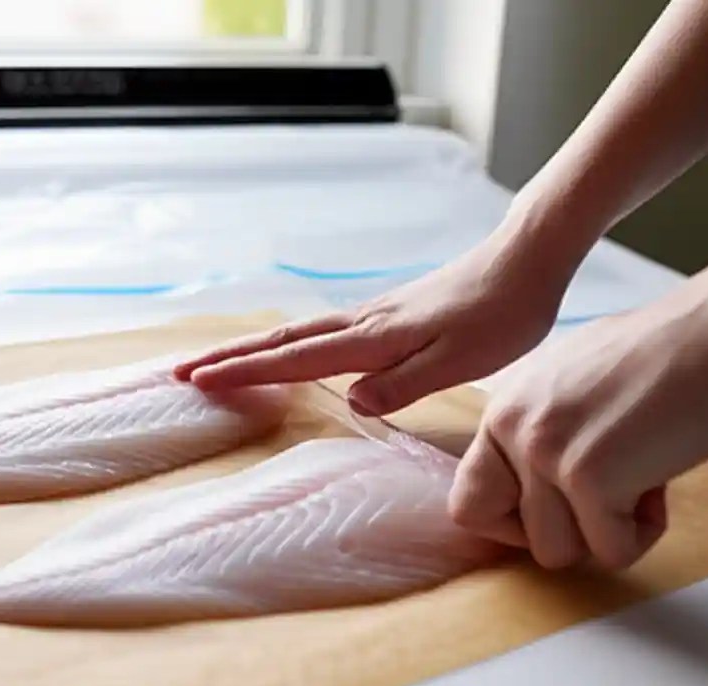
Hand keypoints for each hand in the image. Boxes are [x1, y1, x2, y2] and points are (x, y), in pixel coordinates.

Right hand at [175, 224, 572, 415]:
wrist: (525, 260)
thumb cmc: (502, 315)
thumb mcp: (462, 361)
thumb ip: (406, 383)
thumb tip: (355, 402)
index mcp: (374, 339)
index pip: (297, 359)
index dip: (246, 373)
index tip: (201, 382)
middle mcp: (363, 324)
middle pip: (281, 341)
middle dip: (230, 358)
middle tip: (182, 371)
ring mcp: (372, 316)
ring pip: (296, 333)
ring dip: (252, 349)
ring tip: (217, 361)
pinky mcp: (386, 314)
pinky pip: (319, 331)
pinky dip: (285, 342)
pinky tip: (285, 349)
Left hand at [449, 278, 707, 569]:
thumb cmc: (662, 354)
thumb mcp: (569, 387)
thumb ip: (540, 433)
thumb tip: (530, 490)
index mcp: (503, 410)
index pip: (468, 502)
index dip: (514, 522)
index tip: (562, 508)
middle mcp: (513, 430)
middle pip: (507, 534)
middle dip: (560, 533)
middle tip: (604, 498)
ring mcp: (545, 453)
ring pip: (558, 552)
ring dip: (606, 531)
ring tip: (640, 474)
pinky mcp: (591, 478)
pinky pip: (611, 551)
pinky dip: (645, 532)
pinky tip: (661, 478)